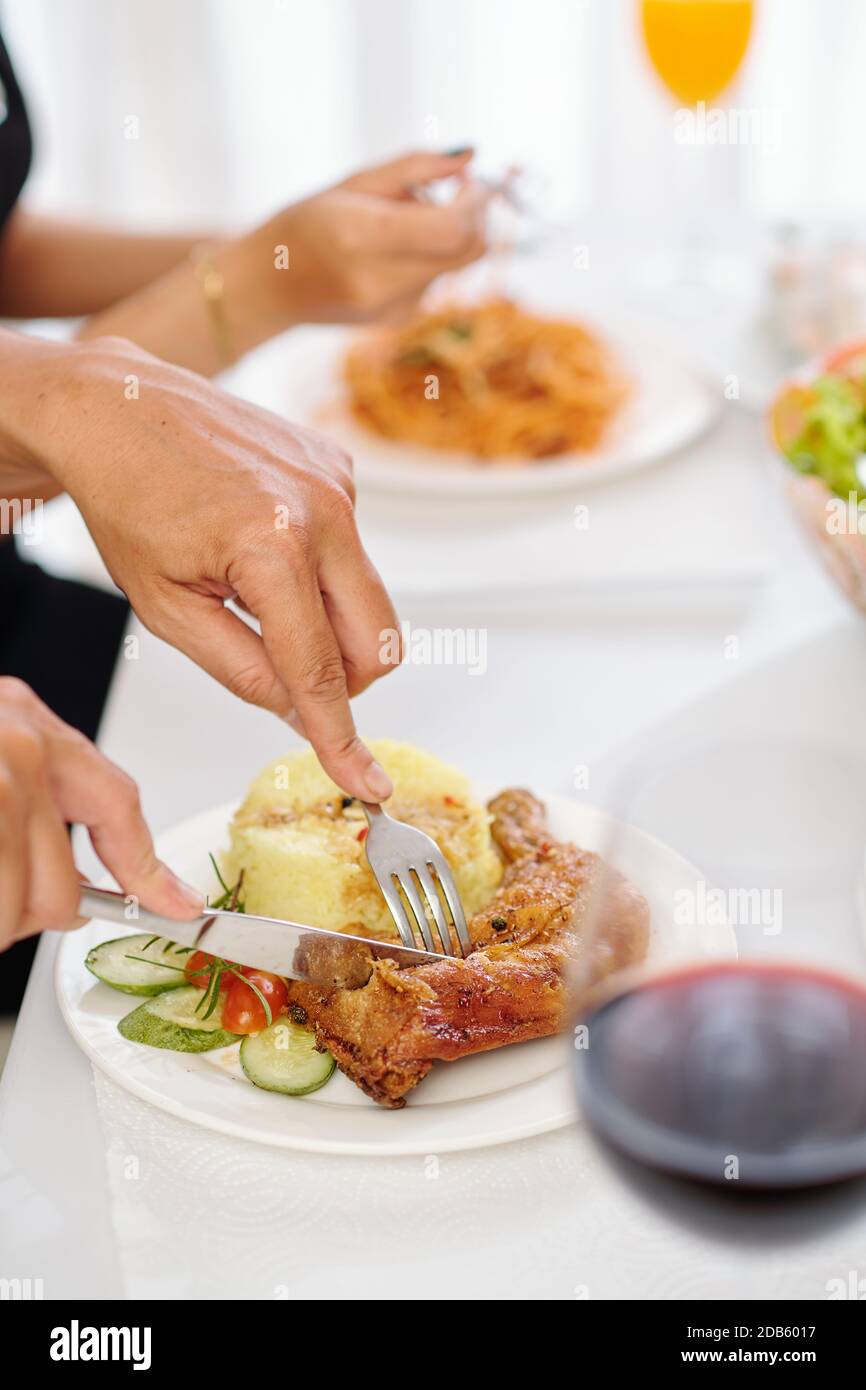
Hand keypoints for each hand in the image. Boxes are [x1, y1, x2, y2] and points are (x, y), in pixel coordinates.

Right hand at [0, 679, 202, 950]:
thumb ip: (40, 799)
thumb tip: (78, 891)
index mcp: (30, 724)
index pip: (116, 804)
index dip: (146, 871)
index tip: (180, 908)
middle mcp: (16, 748)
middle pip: (62, 884)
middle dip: (31, 913)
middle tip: (8, 908)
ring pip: (24, 904)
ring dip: (1, 917)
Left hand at [5, 333, 398, 800]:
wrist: (119, 410)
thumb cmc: (127, 500)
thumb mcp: (165, 609)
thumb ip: (241, 669)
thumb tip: (298, 709)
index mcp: (273, 545)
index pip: (320, 669)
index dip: (341, 736)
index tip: (369, 784)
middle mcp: (323, 508)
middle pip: (377, 641)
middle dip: (343, 678)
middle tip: (285, 677)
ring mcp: (339, 483)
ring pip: (367, 599)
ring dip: (324, 620)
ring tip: (251, 590)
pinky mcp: (340, 468)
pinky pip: (351, 551)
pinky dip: (317, 570)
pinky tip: (259, 541)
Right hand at [252, 149, 488, 325]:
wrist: (267, 288)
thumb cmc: (304, 224)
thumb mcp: (351, 183)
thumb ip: (414, 167)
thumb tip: (471, 155)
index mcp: (362, 239)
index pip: (452, 229)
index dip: (474, 202)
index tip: (469, 180)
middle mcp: (380, 281)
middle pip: (467, 252)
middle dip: (475, 217)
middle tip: (458, 191)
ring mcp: (391, 309)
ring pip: (451, 265)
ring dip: (443, 235)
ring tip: (396, 220)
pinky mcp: (396, 320)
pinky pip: (433, 281)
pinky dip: (425, 257)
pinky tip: (386, 251)